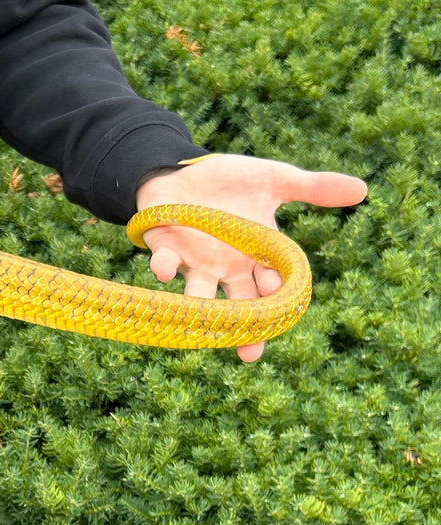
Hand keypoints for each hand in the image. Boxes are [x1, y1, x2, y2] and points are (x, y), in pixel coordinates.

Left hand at [134, 154, 367, 360]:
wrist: (183, 172)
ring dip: (198, 306)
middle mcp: (224, 268)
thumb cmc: (230, 182)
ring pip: (197, 293)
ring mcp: (194, 262)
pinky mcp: (165, 248)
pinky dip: (161, 266)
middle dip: (243, 329)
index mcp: (254, 256)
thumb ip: (313, 188)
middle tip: (250, 352)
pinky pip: (163, 262)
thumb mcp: (274, 180)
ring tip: (200, 317)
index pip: (271, 284)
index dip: (276, 295)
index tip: (281, 303)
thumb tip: (363, 189)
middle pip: (237, 305)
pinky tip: (161, 270)